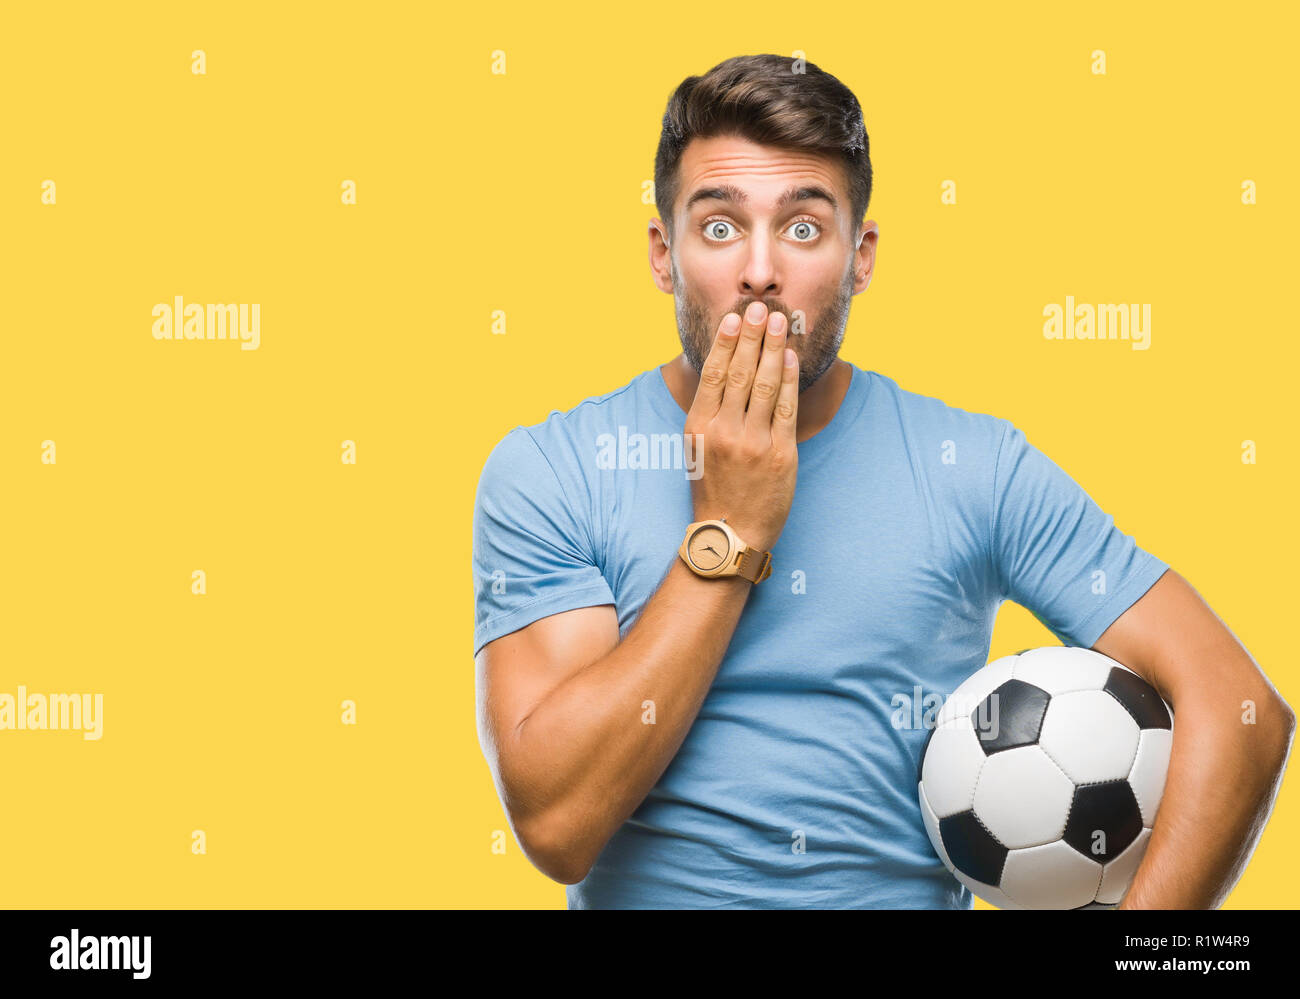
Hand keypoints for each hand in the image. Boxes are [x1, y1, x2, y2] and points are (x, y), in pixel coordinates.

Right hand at [683, 301, 798, 551]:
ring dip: (773, 348)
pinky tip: (791, 357)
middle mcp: (724, 431)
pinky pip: (786, 407)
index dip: (724, 342)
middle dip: (752, 335)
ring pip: (764, 383)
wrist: (730, 534)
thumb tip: (722, 370)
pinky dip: (789, 378)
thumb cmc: (714, 489)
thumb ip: (709, 412)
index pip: (713, 373)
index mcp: (698, 427)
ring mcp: (753, 442)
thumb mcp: (698, 449)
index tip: (733, 317)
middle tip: (760, 307)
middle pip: (739, 371)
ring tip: (779, 321)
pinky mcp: (780, 453)